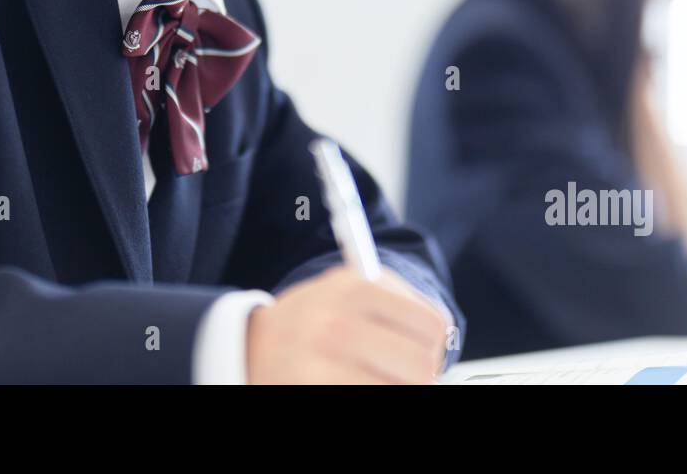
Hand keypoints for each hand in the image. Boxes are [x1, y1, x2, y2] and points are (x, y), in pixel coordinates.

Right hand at [246, 265, 449, 383]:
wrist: (247, 347)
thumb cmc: (307, 322)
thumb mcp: (344, 290)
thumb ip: (393, 303)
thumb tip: (440, 337)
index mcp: (354, 288)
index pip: (431, 325)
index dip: (434, 346)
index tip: (424, 354)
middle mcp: (338, 323)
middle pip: (421, 366)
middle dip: (419, 377)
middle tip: (404, 376)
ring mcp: (324, 361)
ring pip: (402, 389)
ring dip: (397, 389)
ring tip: (376, 380)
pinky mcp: (315, 389)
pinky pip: (374, 399)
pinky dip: (376, 396)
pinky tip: (359, 385)